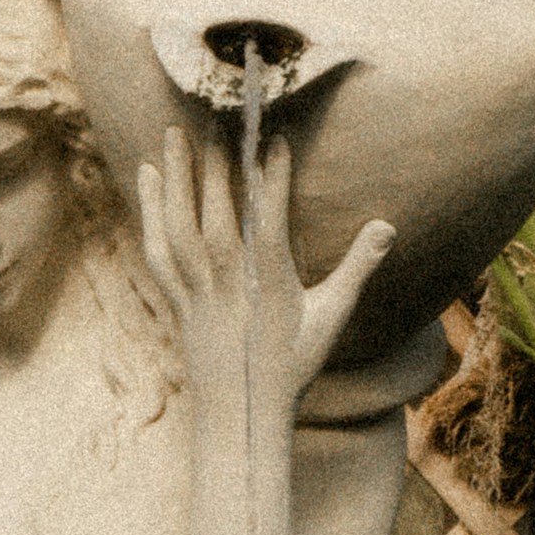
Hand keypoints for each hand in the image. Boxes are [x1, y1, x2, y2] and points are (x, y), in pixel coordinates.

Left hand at [136, 110, 395, 416]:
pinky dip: (151, 210)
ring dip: (176, 178)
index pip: (269, 221)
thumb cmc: (292, 365)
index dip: (271, 179)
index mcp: (269, 287)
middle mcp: (229, 286)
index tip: (274, 139)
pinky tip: (147, 175)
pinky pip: (158, 248)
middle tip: (219, 118)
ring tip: (174, 132)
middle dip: (217, 165)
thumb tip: (387, 226)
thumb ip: (357, 268)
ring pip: (180, 226)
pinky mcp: (177, 297)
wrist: (240, 415)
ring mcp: (197, 292)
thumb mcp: (331, 318)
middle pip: (217, 216)